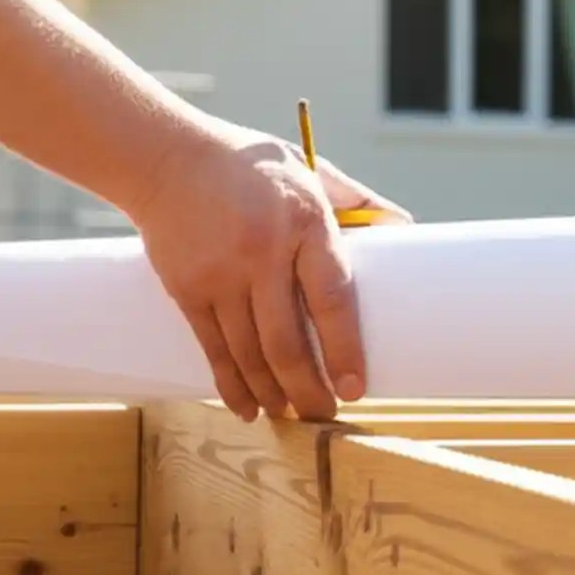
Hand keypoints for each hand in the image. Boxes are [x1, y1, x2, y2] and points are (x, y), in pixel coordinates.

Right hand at [129, 119, 409, 421]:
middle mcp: (262, 252)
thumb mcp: (312, 170)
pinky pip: (213, 349)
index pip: (332, 297)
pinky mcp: (187, 289)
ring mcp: (221, 274)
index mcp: (305, 222)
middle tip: (325, 416)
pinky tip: (248, 408)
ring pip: (250, 353)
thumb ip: (358, 202)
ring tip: (291, 416)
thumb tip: (406, 228)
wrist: (168, 157)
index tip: (355, 387)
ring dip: (273, 394)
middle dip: (308, 389)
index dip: (345, 349)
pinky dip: (231, 385)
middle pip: (287, 341)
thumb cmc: (252, 166)